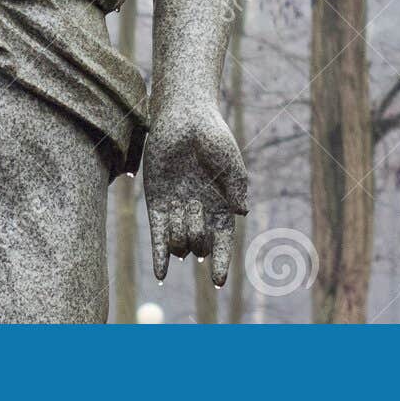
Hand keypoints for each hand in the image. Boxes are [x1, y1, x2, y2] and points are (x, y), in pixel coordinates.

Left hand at [144, 103, 248, 287]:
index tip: (218, 282)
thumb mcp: (230, 161)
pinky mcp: (158, 204)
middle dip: (198, 236)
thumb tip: (242, 212)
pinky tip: (160, 274)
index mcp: (221, 207)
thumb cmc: (212, 137)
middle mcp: (200, 213)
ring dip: (180, 237)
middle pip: (200, 244)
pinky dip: (160, 256)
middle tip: (195, 207)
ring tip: (182, 209)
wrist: (183, 118)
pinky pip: (159, 237)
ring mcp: (178, 210)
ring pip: (179, 244)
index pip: (222, 243)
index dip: (221, 263)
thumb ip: (237, 186)